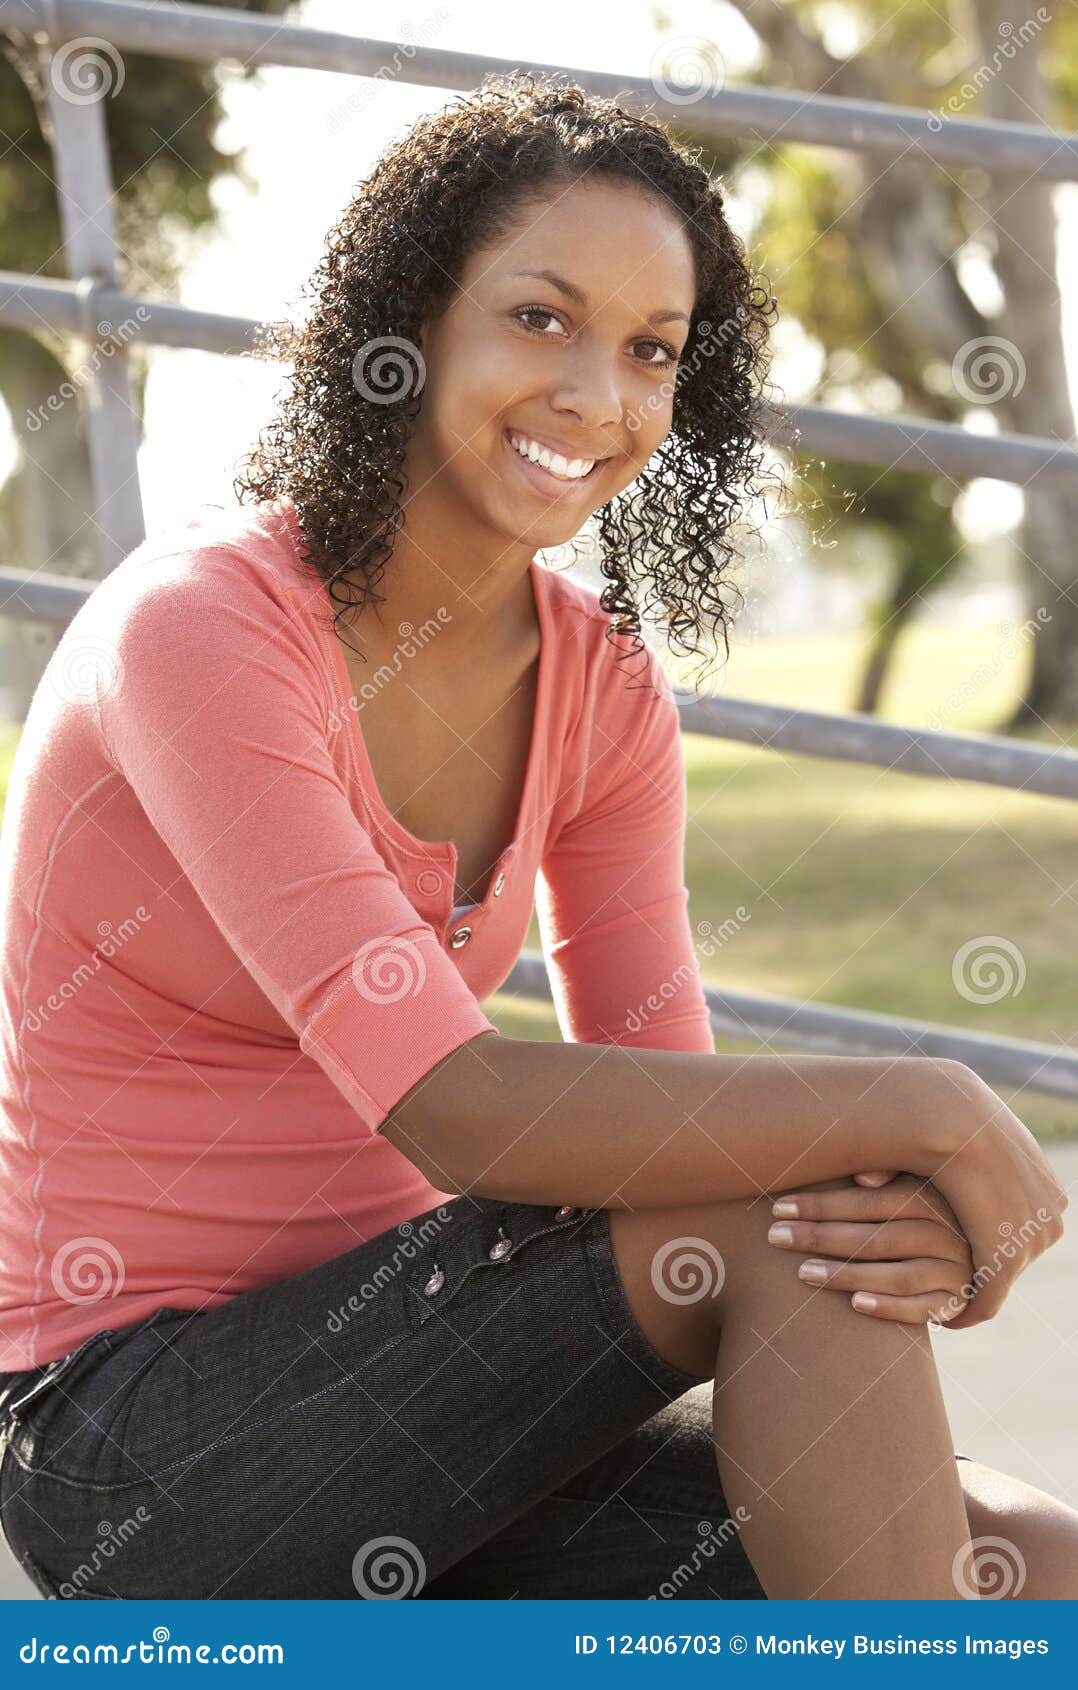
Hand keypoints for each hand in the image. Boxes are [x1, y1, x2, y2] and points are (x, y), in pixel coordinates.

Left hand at [768, 1173, 975, 1325]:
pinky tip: (855, 1304)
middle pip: (877, 1238)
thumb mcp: (908, 1179)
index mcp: (932, 1197)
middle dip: (821, 1237)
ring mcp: (956, 1270)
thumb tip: (862, 1176)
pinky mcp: (958, 1302)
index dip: (822, 1205)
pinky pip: (923, 1310)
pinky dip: (889, 1307)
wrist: (970, 1246)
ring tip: (803, 1272)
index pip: (869, 1202)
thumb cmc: (917, 1205)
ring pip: (897, 1276)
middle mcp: (948, 1233)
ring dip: (847, 1275)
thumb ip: (886, 1173)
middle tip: (775, 1237)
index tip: (778, 1208)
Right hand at [896, 1060, 1066, 1329]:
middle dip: (985, 1270)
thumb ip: (974, 1159)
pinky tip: (946, 1320)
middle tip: (952, 1281)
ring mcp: (1033, 1239)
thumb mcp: (976, 1141)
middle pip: (1015, 1255)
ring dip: (974, 1290)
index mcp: (1050, 1189)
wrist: (953, 1116)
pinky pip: (987, 1300)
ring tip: (943, 1298)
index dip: (990, 1242)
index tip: (964, 1254)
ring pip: (999, 1277)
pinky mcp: (1005, 1261)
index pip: (1022, 1229)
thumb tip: (958, 1175)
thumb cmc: (952, 1121)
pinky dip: (968, 1312)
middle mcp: (1051, 1216)